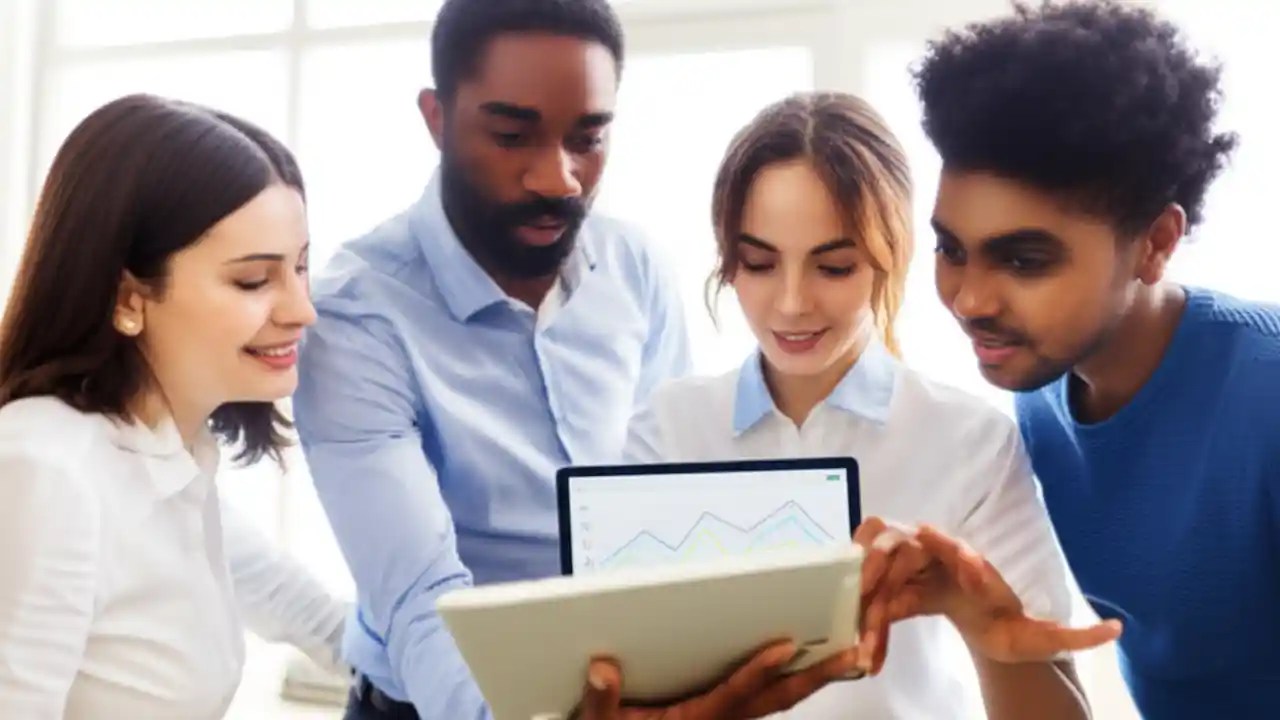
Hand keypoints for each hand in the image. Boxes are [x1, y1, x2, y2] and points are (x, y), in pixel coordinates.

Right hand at [574, 640, 858, 719]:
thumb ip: (602, 702)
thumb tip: (602, 669)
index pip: (732, 695)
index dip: (757, 672)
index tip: (783, 647)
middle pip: (775, 698)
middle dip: (816, 676)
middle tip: (853, 656)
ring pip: (780, 698)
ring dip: (814, 678)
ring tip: (850, 655)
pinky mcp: (729, 715)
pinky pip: (769, 698)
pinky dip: (793, 680)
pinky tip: (808, 662)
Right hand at [853, 519, 1121, 674]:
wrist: (992, 629)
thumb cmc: (1015, 630)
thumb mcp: (1045, 639)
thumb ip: (1078, 637)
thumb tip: (1118, 630)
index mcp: (973, 565)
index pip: (953, 543)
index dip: (942, 544)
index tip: (930, 540)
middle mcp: (939, 559)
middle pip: (901, 542)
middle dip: (884, 563)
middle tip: (872, 596)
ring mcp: (915, 571)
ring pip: (878, 562)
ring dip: (866, 590)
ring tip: (865, 634)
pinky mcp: (900, 588)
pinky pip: (874, 592)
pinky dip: (865, 609)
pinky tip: (868, 646)